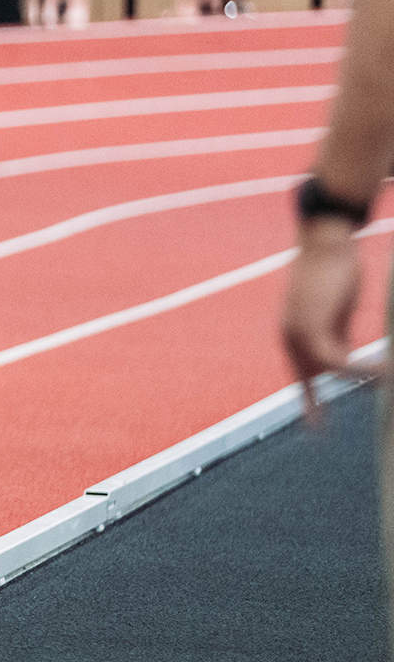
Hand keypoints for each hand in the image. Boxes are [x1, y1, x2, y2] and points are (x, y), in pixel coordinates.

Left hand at [282, 218, 383, 422]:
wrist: (325, 240)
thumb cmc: (334, 268)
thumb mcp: (335, 308)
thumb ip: (336, 333)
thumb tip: (344, 360)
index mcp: (293, 331)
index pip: (300, 372)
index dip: (308, 399)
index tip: (316, 426)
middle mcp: (289, 335)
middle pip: (305, 378)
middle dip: (312, 405)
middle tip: (320, 432)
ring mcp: (297, 333)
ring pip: (328, 372)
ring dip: (360, 378)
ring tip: (386, 379)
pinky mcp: (311, 328)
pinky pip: (337, 362)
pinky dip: (361, 368)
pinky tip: (383, 370)